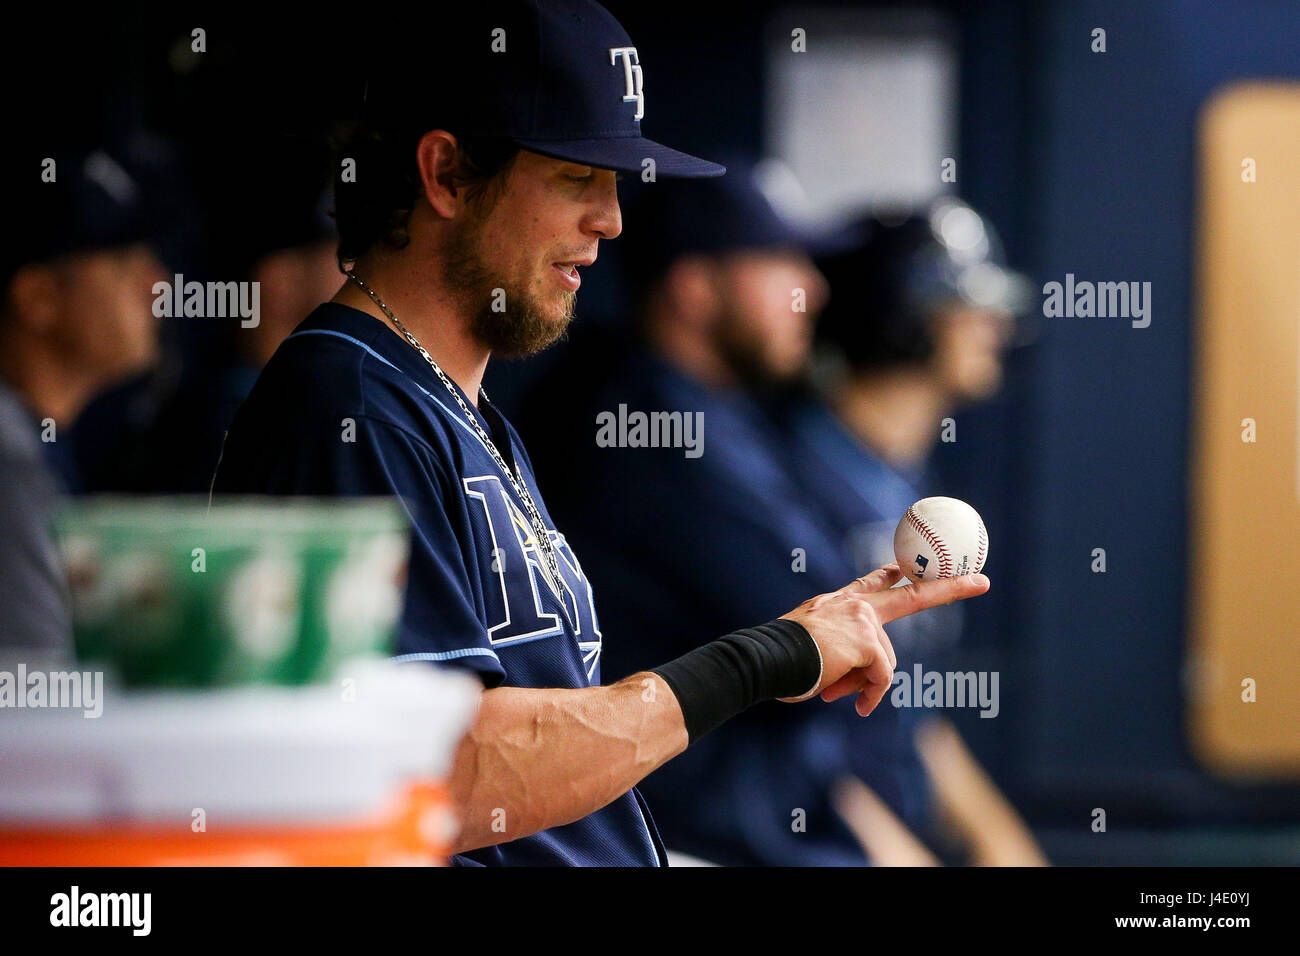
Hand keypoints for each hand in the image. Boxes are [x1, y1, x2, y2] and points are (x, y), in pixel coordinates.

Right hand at [778, 564, 989, 715]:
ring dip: (865, 685)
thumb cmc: (781, 660)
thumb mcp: (813, 649)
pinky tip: (855, 706)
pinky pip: (882, 677)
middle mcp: (854, 604)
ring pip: (886, 662)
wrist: (766, 659)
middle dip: (951, 588)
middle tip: (982, 582)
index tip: (911, 564)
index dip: (895, 573)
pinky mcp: (867, 640)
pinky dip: (871, 696)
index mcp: (839, 602)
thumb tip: (861, 687)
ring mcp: (862, 619)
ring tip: (834, 692)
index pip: (873, 581)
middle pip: (913, 594)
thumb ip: (842, 655)